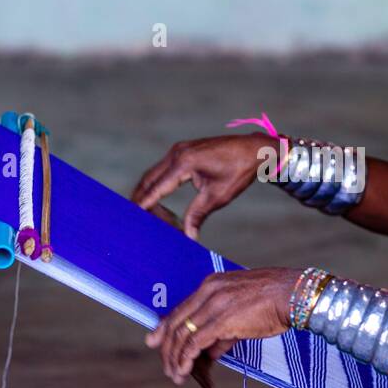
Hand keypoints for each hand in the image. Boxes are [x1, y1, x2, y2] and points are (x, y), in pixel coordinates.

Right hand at [131, 133, 276, 239]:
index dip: (143, 204)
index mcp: (184, 163)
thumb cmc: (239, 171)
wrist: (255, 150)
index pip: (156, 188)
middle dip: (140, 199)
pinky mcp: (183, 151)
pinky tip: (157, 199)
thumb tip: (187, 237)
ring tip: (144, 213)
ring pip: (154, 174)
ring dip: (148, 192)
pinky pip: (163, 169)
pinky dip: (157, 184)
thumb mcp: (218, 196)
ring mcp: (179, 150)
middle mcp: (177, 153)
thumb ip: (197, 215)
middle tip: (133, 219)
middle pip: (148, 179)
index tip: (132, 218)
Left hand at [145, 267, 299, 385]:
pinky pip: (194, 342)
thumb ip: (224, 332)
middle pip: (175, 322)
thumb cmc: (275, 302)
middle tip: (167, 367)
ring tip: (177, 376)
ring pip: (182, 334)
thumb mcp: (243, 312)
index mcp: (211, 285)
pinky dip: (186, 359)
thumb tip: (211, 352)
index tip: (155, 342)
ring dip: (175, 358)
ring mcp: (213, 304)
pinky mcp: (221, 320)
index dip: (165, 328)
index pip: (180, 309)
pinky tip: (185, 371)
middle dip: (167, 348)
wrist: (293, 294)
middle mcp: (208, 291)